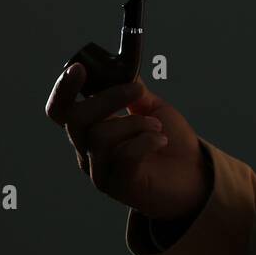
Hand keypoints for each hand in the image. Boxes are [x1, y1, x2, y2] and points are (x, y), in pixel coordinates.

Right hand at [44, 62, 210, 221]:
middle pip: (75, 120)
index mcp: (90, 129)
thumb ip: (132, 90)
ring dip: (135, 123)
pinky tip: (161, 140)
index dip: (63, 89)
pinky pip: (124, 156)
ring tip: (157, 126)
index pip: (60, 110)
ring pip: (100, 137)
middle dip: (107, 99)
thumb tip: (121, 68)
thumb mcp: (151, 107)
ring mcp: (101, 171)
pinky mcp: (119, 186)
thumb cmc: (170, 140)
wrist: (195, 175)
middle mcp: (88, 151)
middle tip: (137, 90)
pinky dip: (146, 141)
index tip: (79, 69)